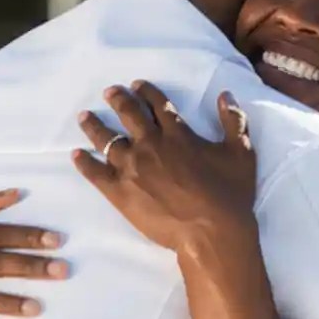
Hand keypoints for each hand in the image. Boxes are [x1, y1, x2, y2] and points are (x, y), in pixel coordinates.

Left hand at [72, 81, 256, 254]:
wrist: (211, 233)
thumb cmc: (229, 195)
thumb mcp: (241, 153)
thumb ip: (233, 121)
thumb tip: (226, 96)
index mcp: (177, 134)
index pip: (158, 105)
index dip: (146, 92)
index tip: (136, 85)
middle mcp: (150, 145)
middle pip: (129, 115)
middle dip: (118, 100)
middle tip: (109, 92)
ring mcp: (132, 168)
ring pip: (107, 140)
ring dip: (94, 125)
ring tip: (84, 116)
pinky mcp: (119, 192)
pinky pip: (95, 172)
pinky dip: (84, 162)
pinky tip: (76, 154)